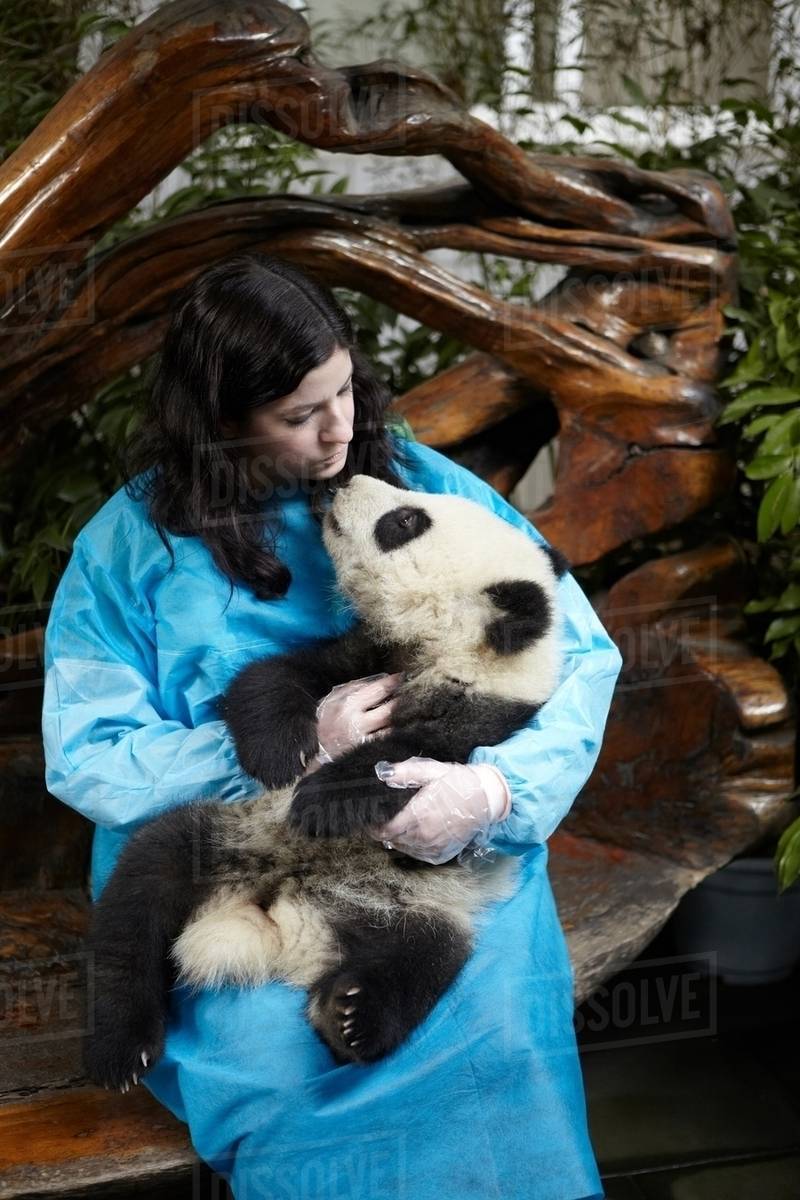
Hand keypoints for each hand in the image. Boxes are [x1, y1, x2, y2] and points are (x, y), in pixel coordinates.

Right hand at [304, 673, 403, 774]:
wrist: (318, 750)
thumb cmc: (325, 722)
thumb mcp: (332, 699)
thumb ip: (352, 688)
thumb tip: (375, 681)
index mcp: (349, 704)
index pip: (378, 690)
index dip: (393, 682)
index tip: (402, 677)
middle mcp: (357, 721)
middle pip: (389, 708)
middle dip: (401, 700)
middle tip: (408, 693)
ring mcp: (363, 737)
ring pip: (390, 724)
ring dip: (400, 715)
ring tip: (405, 708)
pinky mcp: (367, 750)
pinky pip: (386, 737)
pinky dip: (393, 729)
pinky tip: (397, 724)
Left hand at [369, 758, 511, 864]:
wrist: (487, 799)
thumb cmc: (459, 782)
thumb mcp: (432, 771)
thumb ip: (405, 773)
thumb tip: (382, 773)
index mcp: (420, 814)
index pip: (385, 829)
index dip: (372, 826)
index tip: (367, 818)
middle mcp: (425, 835)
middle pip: (391, 839)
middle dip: (382, 830)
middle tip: (380, 819)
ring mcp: (434, 847)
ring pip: (403, 848)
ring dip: (396, 837)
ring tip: (397, 823)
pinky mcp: (441, 855)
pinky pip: (417, 854)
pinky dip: (411, 845)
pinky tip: (414, 832)